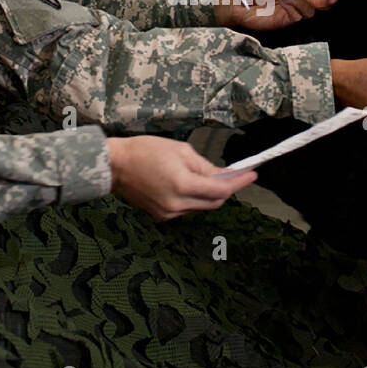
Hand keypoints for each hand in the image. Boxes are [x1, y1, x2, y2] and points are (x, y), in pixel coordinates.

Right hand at [108, 136, 254, 220]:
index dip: (239, 183)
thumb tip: (223, 175)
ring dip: (210, 195)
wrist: (114, 166)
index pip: (221, 190)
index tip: (252, 175)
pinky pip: (187, 209)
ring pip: (201, 207)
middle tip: (234, 175)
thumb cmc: (145, 151)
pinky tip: (190, 186)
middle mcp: (178, 204)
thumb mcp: (180, 151)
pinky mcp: (161, 217)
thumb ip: (204, 166)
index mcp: (183, 185)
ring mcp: (169, 214)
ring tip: (208, 177)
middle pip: (214, 203)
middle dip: (227, 190)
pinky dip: (194, 199)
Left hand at [214, 0, 336, 31]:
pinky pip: (297, 15)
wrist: (239, 5)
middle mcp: (294, 0)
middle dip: (325, 0)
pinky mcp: (285, 21)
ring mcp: (291, 11)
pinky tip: (285, 1)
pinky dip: (294, 7)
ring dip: (302, 1)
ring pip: (309, 10)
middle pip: (316, 2)